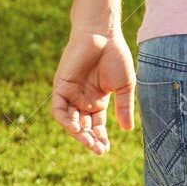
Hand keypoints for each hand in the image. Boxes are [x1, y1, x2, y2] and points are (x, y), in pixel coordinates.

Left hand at [50, 28, 135, 154]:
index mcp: (98, 101)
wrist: (103, 36)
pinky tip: (76, 128)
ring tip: (88, 142)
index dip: (100, 138)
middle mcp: (83, 101)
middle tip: (98, 149)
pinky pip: (59, 109)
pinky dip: (66, 120)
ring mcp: (71, 94)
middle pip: (83, 127)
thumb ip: (124, 107)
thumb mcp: (124, 86)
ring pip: (70, 121)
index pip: (96, 126)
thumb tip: (127, 130)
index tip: (105, 149)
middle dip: (89, 139)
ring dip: (78, 133)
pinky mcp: (61, 87)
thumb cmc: (116, 57)